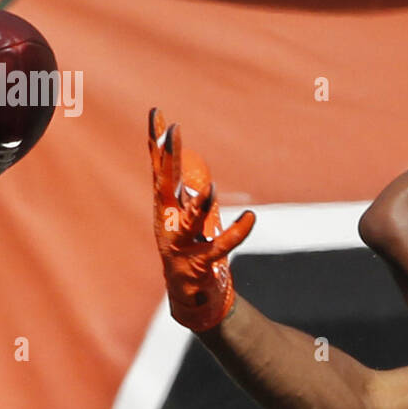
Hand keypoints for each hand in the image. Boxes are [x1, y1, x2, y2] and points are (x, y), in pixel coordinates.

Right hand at [149, 109, 254, 331]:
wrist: (189, 295)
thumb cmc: (188, 248)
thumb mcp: (184, 213)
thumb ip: (182, 187)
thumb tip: (179, 156)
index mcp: (165, 208)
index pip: (158, 168)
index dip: (157, 142)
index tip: (156, 113)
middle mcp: (168, 223)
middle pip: (166, 185)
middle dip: (169, 158)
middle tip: (173, 130)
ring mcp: (181, 245)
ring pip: (189, 221)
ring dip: (200, 206)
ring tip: (210, 189)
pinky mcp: (199, 264)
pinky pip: (220, 246)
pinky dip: (237, 233)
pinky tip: (251, 218)